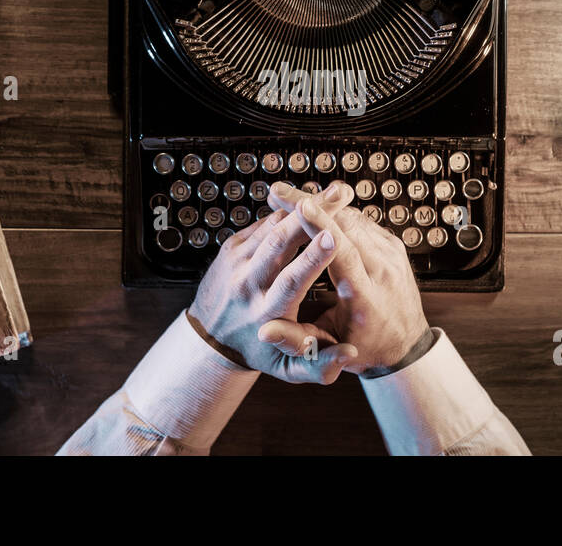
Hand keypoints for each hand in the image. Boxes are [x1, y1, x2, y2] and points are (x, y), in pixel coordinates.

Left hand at [187, 183, 359, 383]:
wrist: (210, 338)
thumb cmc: (259, 351)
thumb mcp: (287, 369)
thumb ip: (320, 365)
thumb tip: (351, 354)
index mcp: (266, 313)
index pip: (290, 281)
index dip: (312, 258)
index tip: (332, 238)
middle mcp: (249, 284)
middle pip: (279, 242)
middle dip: (311, 217)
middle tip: (340, 196)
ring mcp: (237, 263)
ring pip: (271, 226)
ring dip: (303, 206)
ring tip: (335, 192)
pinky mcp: (232, 248)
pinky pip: (263, 224)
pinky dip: (287, 211)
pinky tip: (311, 200)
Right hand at [259, 182, 431, 376]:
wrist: (407, 346)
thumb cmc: (365, 349)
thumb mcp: (329, 349)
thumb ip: (295, 340)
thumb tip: (263, 332)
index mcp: (366, 297)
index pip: (343, 252)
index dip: (320, 227)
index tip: (300, 206)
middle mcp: (383, 270)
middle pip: (346, 225)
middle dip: (311, 205)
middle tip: (278, 193)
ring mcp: (391, 255)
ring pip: (353, 217)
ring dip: (321, 205)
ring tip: (289, 197)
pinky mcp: (393, 246)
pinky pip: (361, 221)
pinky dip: (335, 212)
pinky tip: (314, 209)